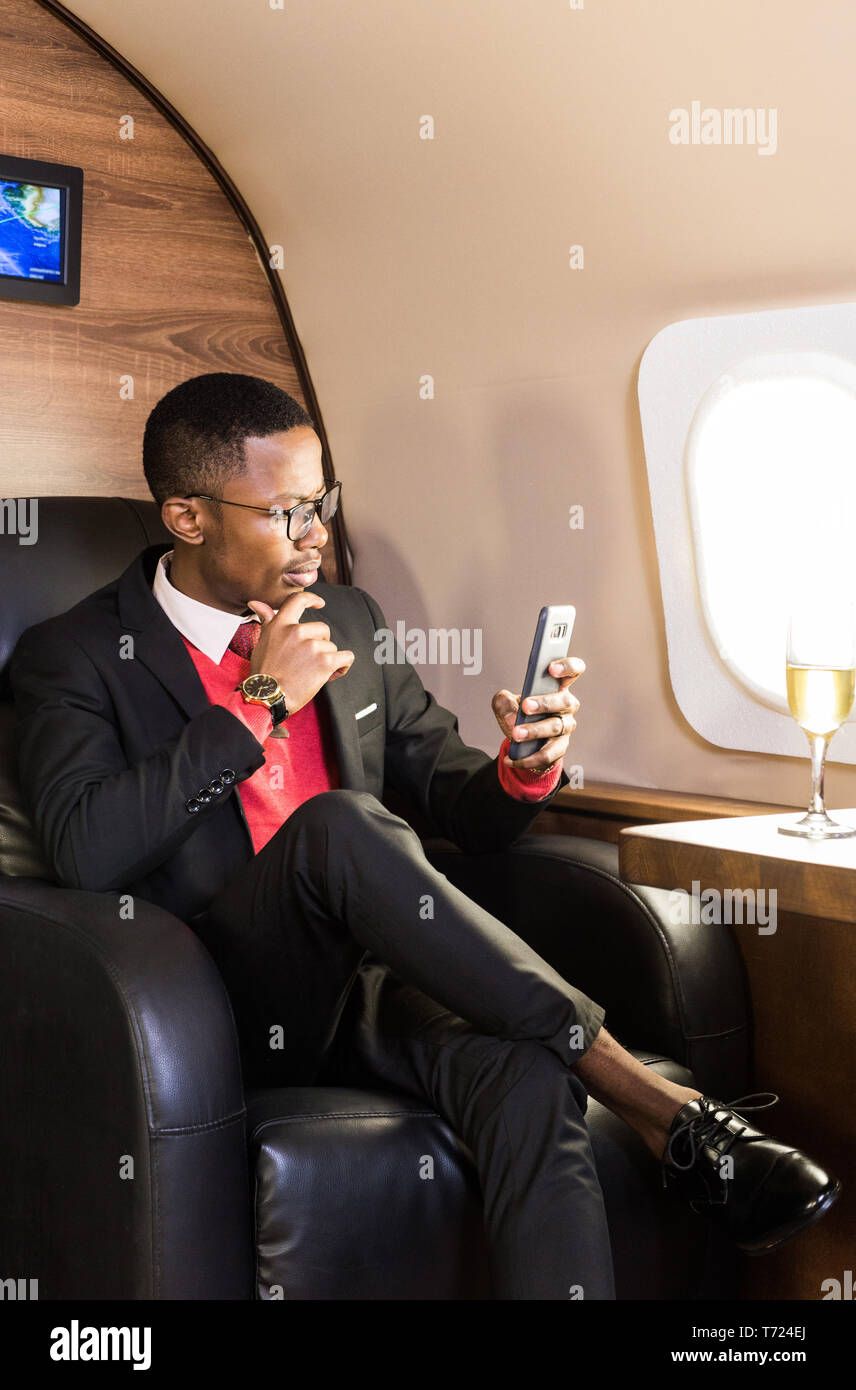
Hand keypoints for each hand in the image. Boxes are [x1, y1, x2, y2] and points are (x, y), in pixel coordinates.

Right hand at [246, 592, 354, 714]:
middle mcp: (297, 631)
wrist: (268, 696)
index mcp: (281, 624)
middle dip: (320, 645)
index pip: (298, 600)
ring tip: (312, 672)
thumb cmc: (264, 673)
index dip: (312, 599)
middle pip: (322, 629)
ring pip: (332, 646)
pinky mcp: (325, 660)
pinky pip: (346, 657)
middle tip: (307, 662)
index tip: (319, 603)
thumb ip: (266, 620)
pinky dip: (343, 666)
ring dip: (327, 659)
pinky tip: (332, 674)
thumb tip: (256, 603)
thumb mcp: (262, 642)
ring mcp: (313, 645)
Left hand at [491, 657, 584, 772]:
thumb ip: (503, 701)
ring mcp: (566, 727)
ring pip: (556, 727)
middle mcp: (566, 706)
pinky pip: (548, 754)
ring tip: (516, 733)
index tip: (551, 668)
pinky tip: (512, 758)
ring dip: (535, 730)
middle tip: (525, 706)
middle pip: (565, 701)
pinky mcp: (560, 748)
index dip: (567, 666)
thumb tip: (511, 715)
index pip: (573, 670)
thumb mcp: (506, 704)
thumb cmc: (519, 715)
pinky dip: (528, 758)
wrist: (523, 742)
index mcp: (557, 687)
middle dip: (545, 703)